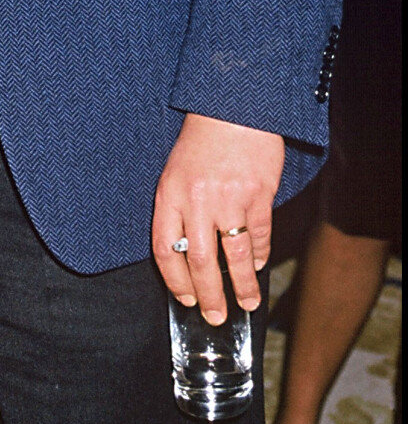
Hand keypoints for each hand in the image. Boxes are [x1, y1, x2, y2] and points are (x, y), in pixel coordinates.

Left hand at [152, 113, 283, 323]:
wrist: (231, 107)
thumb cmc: (200, 142)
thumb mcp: (175, 172)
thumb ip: (179, 210)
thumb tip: (188, 255)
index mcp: (169, 194)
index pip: (166, 250)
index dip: (174, 281)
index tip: (183, 299)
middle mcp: (196, 200)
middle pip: (199, 262)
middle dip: (207, 296)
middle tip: (215, 316)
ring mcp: (228, 198)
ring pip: (233, 256)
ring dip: (240, 286)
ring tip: (244, 304)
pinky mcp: (257, 194)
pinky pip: (257, 236)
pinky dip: (258, 256)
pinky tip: (258, 267)